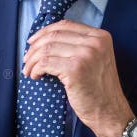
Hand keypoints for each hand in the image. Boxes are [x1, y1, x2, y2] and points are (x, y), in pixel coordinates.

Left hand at [22, 20, 134, 136]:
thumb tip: (44, 38)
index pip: (65, 25)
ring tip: (29, 71)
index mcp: (100, 36)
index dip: (44, 32)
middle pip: (53, 36)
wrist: (109, 111)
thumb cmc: (97, 88)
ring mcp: (86, 55)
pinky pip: (45, 63)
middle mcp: (95, 42)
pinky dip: (35, 69)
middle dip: (34, 48)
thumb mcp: (94, 59)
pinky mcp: (76, 69)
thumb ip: (78, 45)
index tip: (32, 42)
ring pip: (46, 49)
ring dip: (32, 61)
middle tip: (26, 60)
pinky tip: (35, 76)